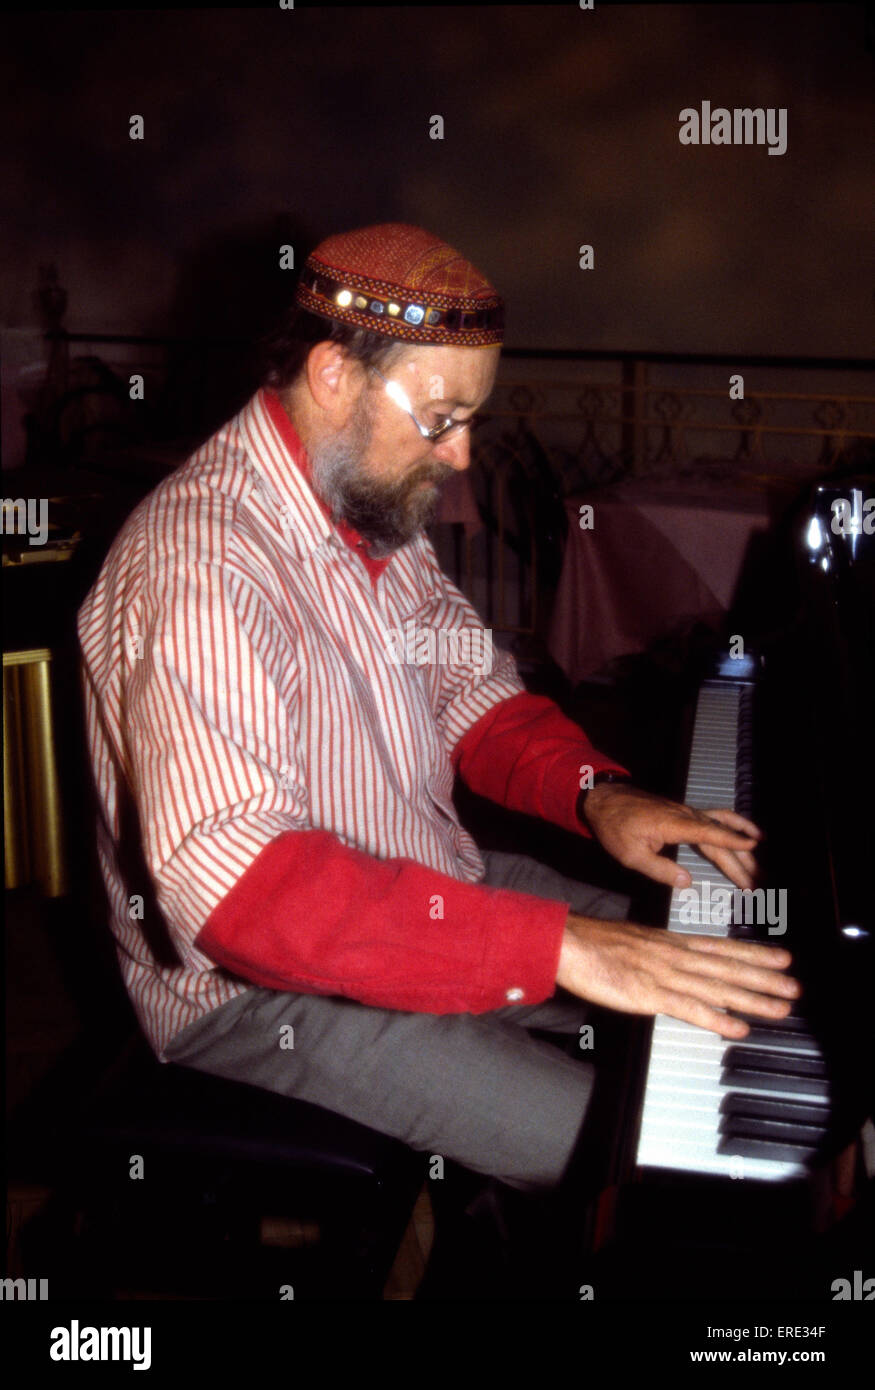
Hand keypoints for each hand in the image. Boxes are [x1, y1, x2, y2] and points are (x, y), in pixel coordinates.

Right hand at [557, 914, 798, 1038]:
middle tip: (794, 987)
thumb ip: (662, 954)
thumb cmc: (596, 944)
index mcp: (672, 942)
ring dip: (752, 999)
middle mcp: (675, 956)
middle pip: (728, 968)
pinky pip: (689, 1008)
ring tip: (780, 1007)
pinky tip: (737, 1028)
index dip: (755, 954)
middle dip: (765, 978)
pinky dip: (716, 1019)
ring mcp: (665, 974)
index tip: (782, 959)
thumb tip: (679, 963)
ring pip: (717, 988)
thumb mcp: (638, 941)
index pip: (723, 948)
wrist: (569, 943)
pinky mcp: (650, 994)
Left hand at [582, 783, 760, 889]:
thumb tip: (687, 882)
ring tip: (760, 867)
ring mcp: (688, 812)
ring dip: (741, 848)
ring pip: (722, 829)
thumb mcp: (630, 854)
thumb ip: (659, 869)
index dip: (731, 840)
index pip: (709, 833)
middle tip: (757, 884)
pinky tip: (750, 833)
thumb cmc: (614, 826)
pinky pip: (717, 818)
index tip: (753, 847)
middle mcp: (686, 815)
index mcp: (674, 824)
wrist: (605, 799)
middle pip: (719, 839)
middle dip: (740, 862)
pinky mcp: (687, 813)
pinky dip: (734, 825)